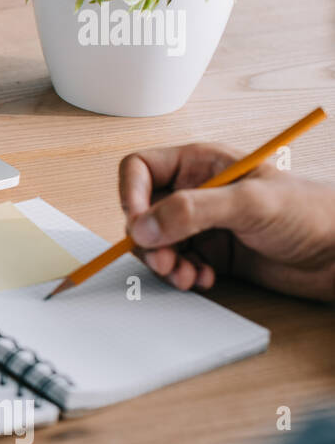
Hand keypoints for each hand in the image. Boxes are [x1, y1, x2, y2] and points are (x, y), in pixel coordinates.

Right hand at [119, 143, 334, 300]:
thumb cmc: (311, 214)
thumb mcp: (250, 203)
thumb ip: (192, 211)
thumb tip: (142, 226)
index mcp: (201, 164)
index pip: (141, 169)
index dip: (131, 194)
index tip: (139, 223)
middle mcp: (196, 192)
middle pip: (142, 211)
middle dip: (147, 239)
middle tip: (164, 260)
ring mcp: (202, 224)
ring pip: (154, 242)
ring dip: (162, 262)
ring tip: (184, 275)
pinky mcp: (210, 253)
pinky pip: (175, 264)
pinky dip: (181, 275)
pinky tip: (203, 279)